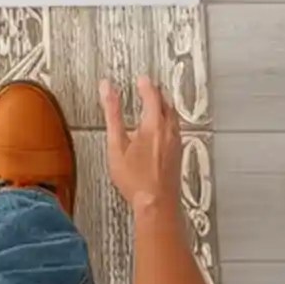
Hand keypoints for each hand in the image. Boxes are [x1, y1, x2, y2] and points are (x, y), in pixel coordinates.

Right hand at [100, 75, 181, 220]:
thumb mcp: (116, 144)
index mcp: (154, 125)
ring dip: (164, 106)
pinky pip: (175, 129)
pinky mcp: (177, 154)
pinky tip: (163, 128)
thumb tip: (107, 89)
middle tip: (149, 87)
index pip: (152, 96)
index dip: (146, 85)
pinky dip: (168, 121)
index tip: (142, 79)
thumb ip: (112, 113)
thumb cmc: (136, 179)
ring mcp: (175, 143)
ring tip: (156, 103)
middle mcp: (169, 132)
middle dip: (157, 93)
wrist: (156, 204)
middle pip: (166, 104)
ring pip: (173, 117)